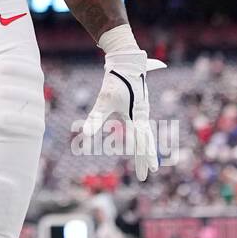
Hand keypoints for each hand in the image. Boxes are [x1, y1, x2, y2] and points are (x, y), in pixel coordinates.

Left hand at [82, 51, 165, 181]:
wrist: (127, 63)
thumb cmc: (115, 81)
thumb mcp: (104, 101)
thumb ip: (96, 118)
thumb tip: (86, 135)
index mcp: (137, 117)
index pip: (141, 143)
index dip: (143, 158)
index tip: (149, 172)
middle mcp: (142, 116)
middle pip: (146, 141)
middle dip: (146, 158)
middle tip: (148, 174)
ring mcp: (143, 111)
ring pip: (145, 134)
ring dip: (145, 148)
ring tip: (146, 162)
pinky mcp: (140, 107)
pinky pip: (142, 126)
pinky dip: (143, 137)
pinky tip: (139, 142)